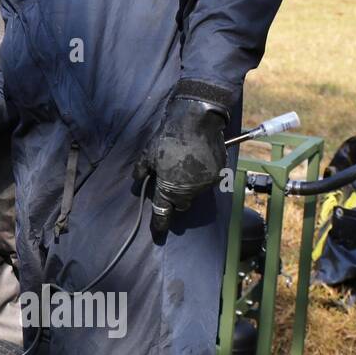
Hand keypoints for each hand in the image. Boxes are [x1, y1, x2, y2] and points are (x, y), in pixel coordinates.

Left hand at [134, 87, 229, 233]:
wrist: (196, 122)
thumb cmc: (167, 138)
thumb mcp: (147, 154)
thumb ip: (141, 170)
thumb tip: (137, 181)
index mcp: (168, 188)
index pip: (163, 211)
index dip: (159, 223)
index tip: (158, 232)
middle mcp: (188, 190)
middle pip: (181, 204)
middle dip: (175, 199)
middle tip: (170, 182)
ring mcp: (205, 184)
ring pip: (195, 193)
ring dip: (189, 186)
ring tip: (184, 167)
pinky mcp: (217, 175)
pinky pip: (207, 182)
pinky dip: (201, 176)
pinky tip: (196, 162)